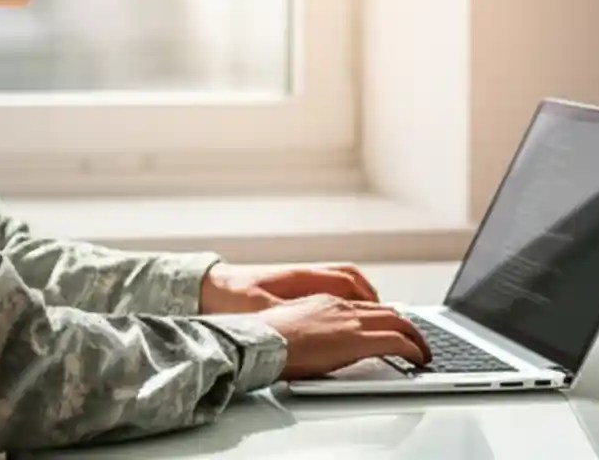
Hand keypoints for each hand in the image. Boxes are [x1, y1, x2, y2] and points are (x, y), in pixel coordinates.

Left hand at [200, 262, 380, 313]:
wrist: (203, 289)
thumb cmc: (227, 301)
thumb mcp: (261, 312)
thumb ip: (291, 316)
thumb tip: (315, 323)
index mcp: (299, 278)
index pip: (348, 280)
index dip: (371, 299)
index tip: (388, 317)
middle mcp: (303, 275)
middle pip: (353, 280)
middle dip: (377, 301)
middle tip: (395, 322)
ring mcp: (298, 279)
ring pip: (343, 282)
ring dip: (363, 298)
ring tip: (377, 318)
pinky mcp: (291, 288)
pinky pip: (330, 288)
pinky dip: (347, 298)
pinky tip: (346, 316)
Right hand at [257, 294, 431, 378]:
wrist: (262, 340)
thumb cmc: (269, 339)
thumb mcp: (294, 326)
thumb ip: (314, 328)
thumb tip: (321, 341)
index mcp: (327, 302)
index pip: (368, 306)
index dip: (386, 316)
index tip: (394, 326)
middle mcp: (343, 307)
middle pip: (388, 311)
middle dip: (406, 325)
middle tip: (416, 339)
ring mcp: (352, 321)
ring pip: (398, 322)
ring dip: (414, 336)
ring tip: (422, 350)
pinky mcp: (357, 339)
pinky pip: (396, 340)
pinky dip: (412, 348)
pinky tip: (417, 358)